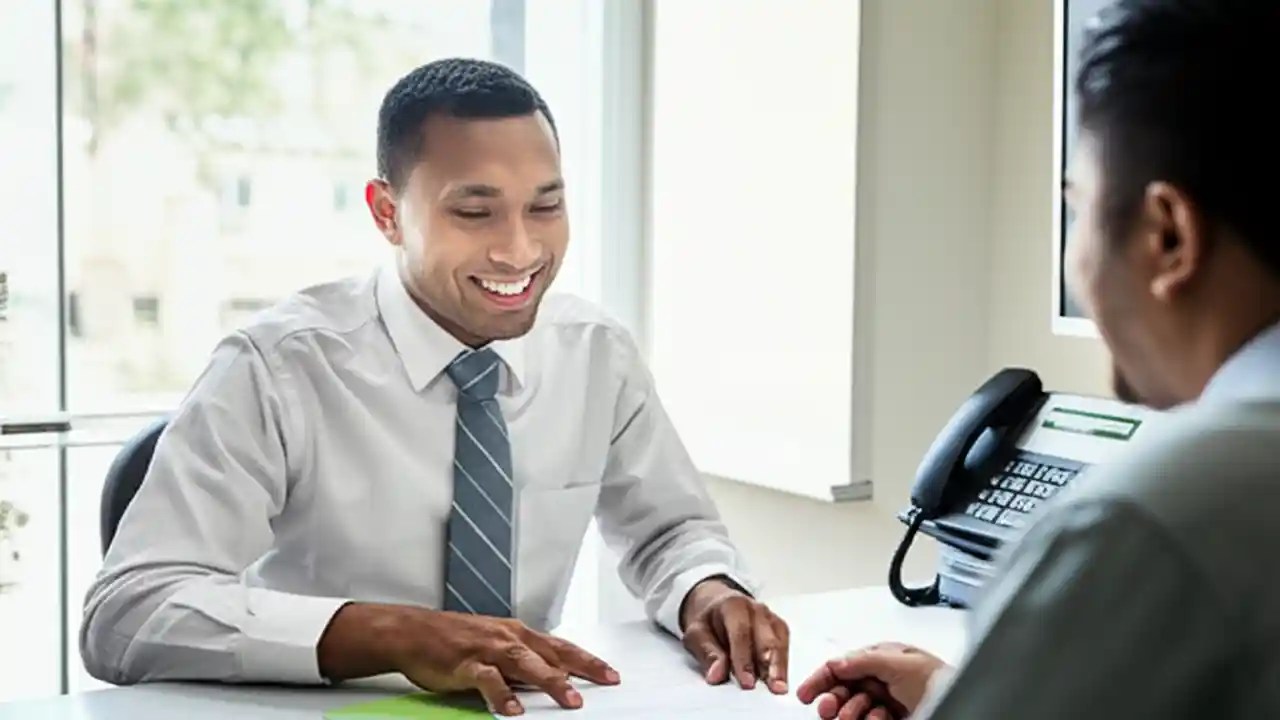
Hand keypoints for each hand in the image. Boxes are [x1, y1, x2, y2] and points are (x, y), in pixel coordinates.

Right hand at [317, 603, 619, 715]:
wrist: (414, 631)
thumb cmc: (455, 640)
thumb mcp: (495, 645)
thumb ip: (522, 662)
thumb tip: (550, 680)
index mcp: (518, 634)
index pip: (561, 647)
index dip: (588, 660)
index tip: (611, 674)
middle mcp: (509, 638)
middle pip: (553, 653)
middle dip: (582, 668)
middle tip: (607, 682)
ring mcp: (488, 649)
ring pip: (527, 663)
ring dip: (551, 681)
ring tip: (570, 700)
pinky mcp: (466, 663)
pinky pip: (488, 680)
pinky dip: (502, 695)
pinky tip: (514, 710)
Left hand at [679, 578, 789, 692]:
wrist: (717, 607)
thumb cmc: (708, 622)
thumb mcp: (696, 634)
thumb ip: (707, 653)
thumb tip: (717, 675)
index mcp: (733, 606)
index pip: (741, 632)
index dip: (744, 659)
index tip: (747, 682)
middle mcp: (756, 609)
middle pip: (767, 638)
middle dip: (771, 664)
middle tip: (773, 687)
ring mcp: (770, 618)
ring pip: (779, 642)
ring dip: (781, 666)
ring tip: (780, 687)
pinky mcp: (779, 629)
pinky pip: (785, 645)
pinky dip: (784, 663)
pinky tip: (781, 680)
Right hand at [797, 642, 948, 718]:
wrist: (961, 704)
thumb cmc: (938, 679)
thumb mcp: (898, 662)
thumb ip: (864, 660)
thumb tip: (836, 663)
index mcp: (880, 659)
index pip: (841, 667)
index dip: (821, 679)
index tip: (806, 694)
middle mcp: (880, 680)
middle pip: (842, 691)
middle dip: (832, 701)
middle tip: (828, 710)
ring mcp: (884, 703)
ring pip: (851, 710)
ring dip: (851, 714)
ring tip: (859, 716)